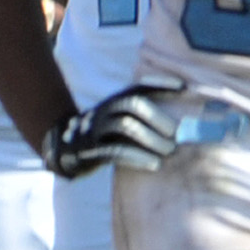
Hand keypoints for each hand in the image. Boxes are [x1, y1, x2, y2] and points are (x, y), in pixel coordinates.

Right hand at [40, 86, 190, 179]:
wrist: (64, 151)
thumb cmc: (103, 136)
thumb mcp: (116, 119)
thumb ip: (139, 117)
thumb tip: (179, 125)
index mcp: (113, 101)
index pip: (139, 88)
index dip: (161, 86)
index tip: (184, 88)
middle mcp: (104, 110)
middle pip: (132, 104)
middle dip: (157, 117)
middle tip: (176, 133)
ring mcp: (96, 129)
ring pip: (126, 126)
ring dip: (151, 139)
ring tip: (169, 151)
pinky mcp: (92, 150)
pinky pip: (116, 151)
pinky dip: (138, 157)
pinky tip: (154, 164)